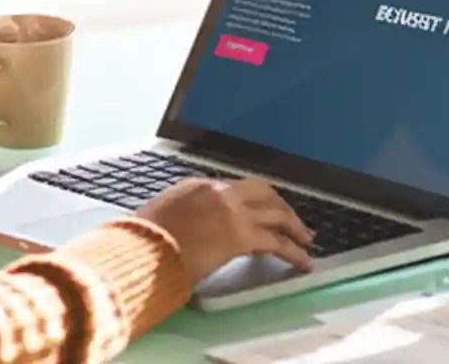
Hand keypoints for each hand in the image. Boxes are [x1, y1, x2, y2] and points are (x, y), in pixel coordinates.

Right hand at [136, 177, 314, 281]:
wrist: (141, 249)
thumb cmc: (141, 240)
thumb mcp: (159, 218)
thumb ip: (179, 219)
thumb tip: (184, 232)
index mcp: (197, 186)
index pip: (233, 189)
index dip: (250, 202)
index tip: (257, 213)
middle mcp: (219, 192)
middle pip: (263, 192)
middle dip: (280, 205)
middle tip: (292, 222)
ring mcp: (232, 211)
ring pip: (276, 213)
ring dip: (294, 227)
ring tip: (307, 241)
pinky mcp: (241, 236)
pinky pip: (277, 242)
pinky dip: (294, 252)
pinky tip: (303, 262)